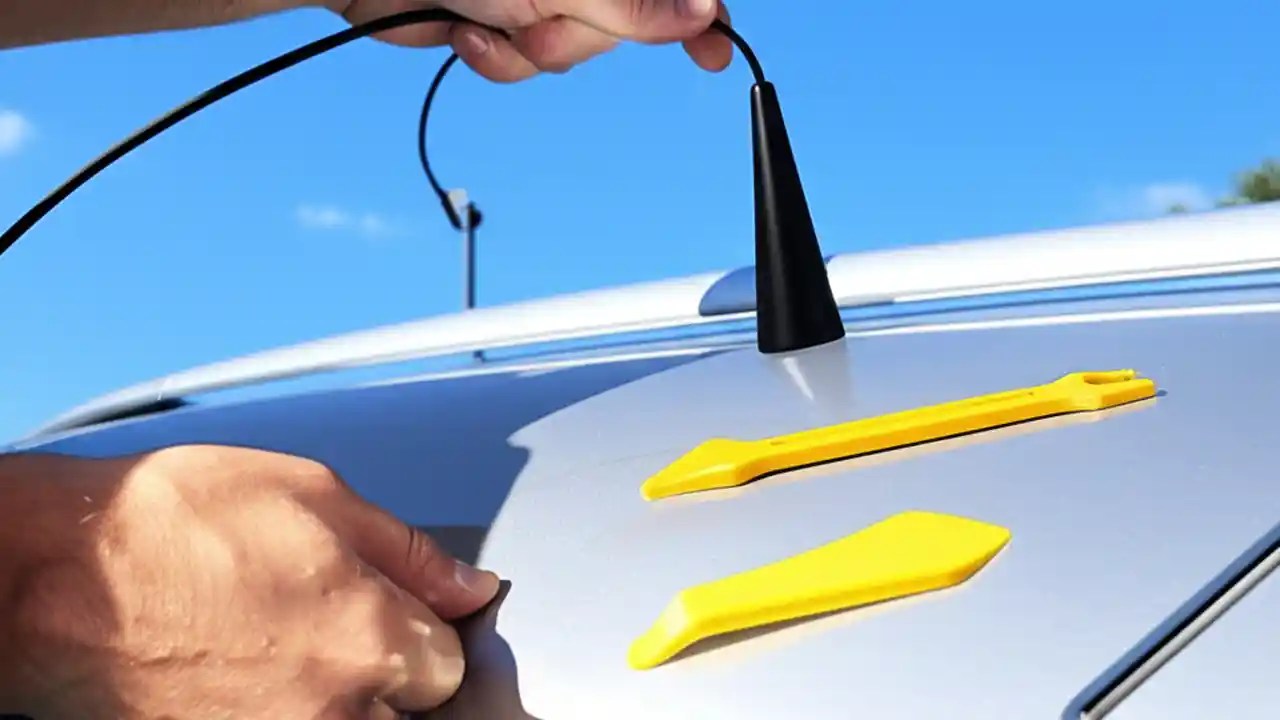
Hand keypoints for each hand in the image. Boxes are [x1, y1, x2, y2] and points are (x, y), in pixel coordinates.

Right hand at [0, 445, 499, 718]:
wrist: (57, 581)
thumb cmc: (171, 524)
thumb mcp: (316, 496)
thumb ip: (411, 553)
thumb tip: (468, 585)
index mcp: (371, 637)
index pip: (452, 661)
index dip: (431, 624)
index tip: (407, 605)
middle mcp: (336, 708)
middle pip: (413, 707)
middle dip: (393, 666)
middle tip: (341, 619)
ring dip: (346, 692)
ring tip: (292, 641)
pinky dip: (295, 705)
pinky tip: (260, 664)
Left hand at [328, 0, 733, 81]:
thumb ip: (634, 2)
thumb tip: (704, 10)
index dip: (699, 16)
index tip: (716, 54)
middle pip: (624, 24)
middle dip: (578, 37)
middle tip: (532, 19)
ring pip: (575, 51)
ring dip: (530, 51)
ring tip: (490, 21)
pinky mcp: (505, 17)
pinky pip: (529, 64)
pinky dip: (499, 61)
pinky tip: (467, 32)